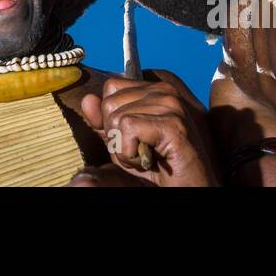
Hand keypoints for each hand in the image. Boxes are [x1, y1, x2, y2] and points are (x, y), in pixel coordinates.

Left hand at [79, 74, 217, 185]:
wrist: (188, 188)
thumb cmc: (157, 167)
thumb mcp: (122, 142)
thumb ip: (104, 121)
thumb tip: (87, 99)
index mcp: (154, 89)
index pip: (110, 87)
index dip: (111, 118)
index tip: (132, 138)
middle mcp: (165, 91)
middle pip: (110, 103)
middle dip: (116, 135)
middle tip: (141, 150)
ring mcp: (170, 105)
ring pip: (117, 118)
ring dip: (124, 147)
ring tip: (147, 156)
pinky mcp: (172, 124)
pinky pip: (128, 128)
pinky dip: (130, 153)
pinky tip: (149, 160)